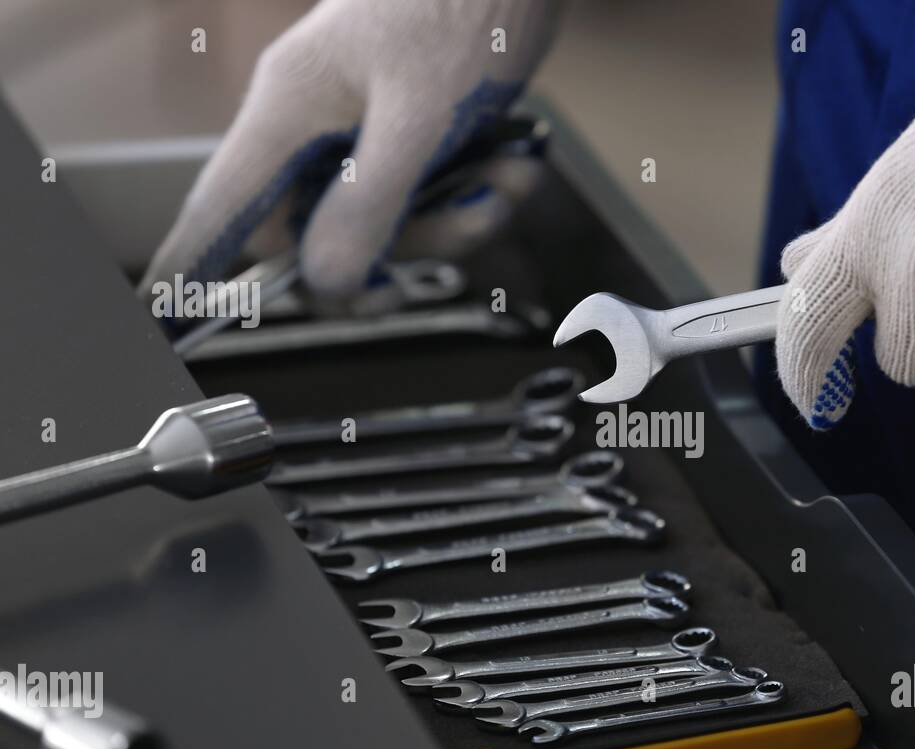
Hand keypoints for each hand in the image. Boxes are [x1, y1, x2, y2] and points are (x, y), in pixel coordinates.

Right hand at [143, 0, 556, 297]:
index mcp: (291, 108)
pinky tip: (511, 164)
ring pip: (390, 222)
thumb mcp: (421, 114)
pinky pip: (430, 195)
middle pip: (324, 234)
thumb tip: (327, 278)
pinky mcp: (413, 131)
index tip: (169, 317)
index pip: (224, 206)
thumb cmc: (461, 4)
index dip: (196, 264)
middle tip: (459, 225)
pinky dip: (477, 192)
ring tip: (504, 178)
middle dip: (401, 246)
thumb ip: (370, 201)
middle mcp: (320, 123)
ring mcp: (367, 129)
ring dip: (456, 218)